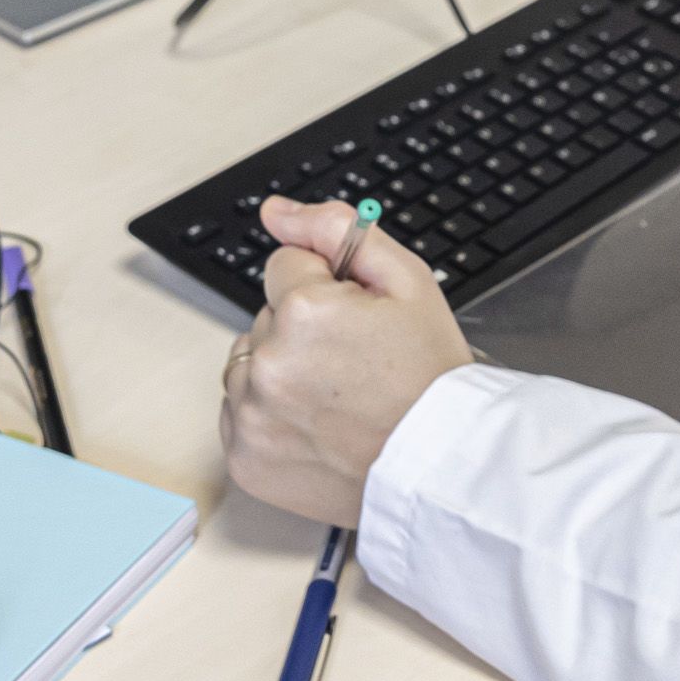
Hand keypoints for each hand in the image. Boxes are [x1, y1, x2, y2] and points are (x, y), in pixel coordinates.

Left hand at [219, 196, 472, 527]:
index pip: (285, 268)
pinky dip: (270, 417)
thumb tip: (277, 212)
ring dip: (281, 372)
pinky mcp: (244, 460)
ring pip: (248, 365)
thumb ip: (337, 230)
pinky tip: (316, 427)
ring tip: (336, 398)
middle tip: (356, 365)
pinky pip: (240, 415)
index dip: (327, 290)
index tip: (357, 322)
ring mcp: (250, 417)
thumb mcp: (407, 281)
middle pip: (266, 319)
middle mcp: (267, 364)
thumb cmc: (428, 377)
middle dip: (303, 331)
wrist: (440, 468)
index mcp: (303, 311)